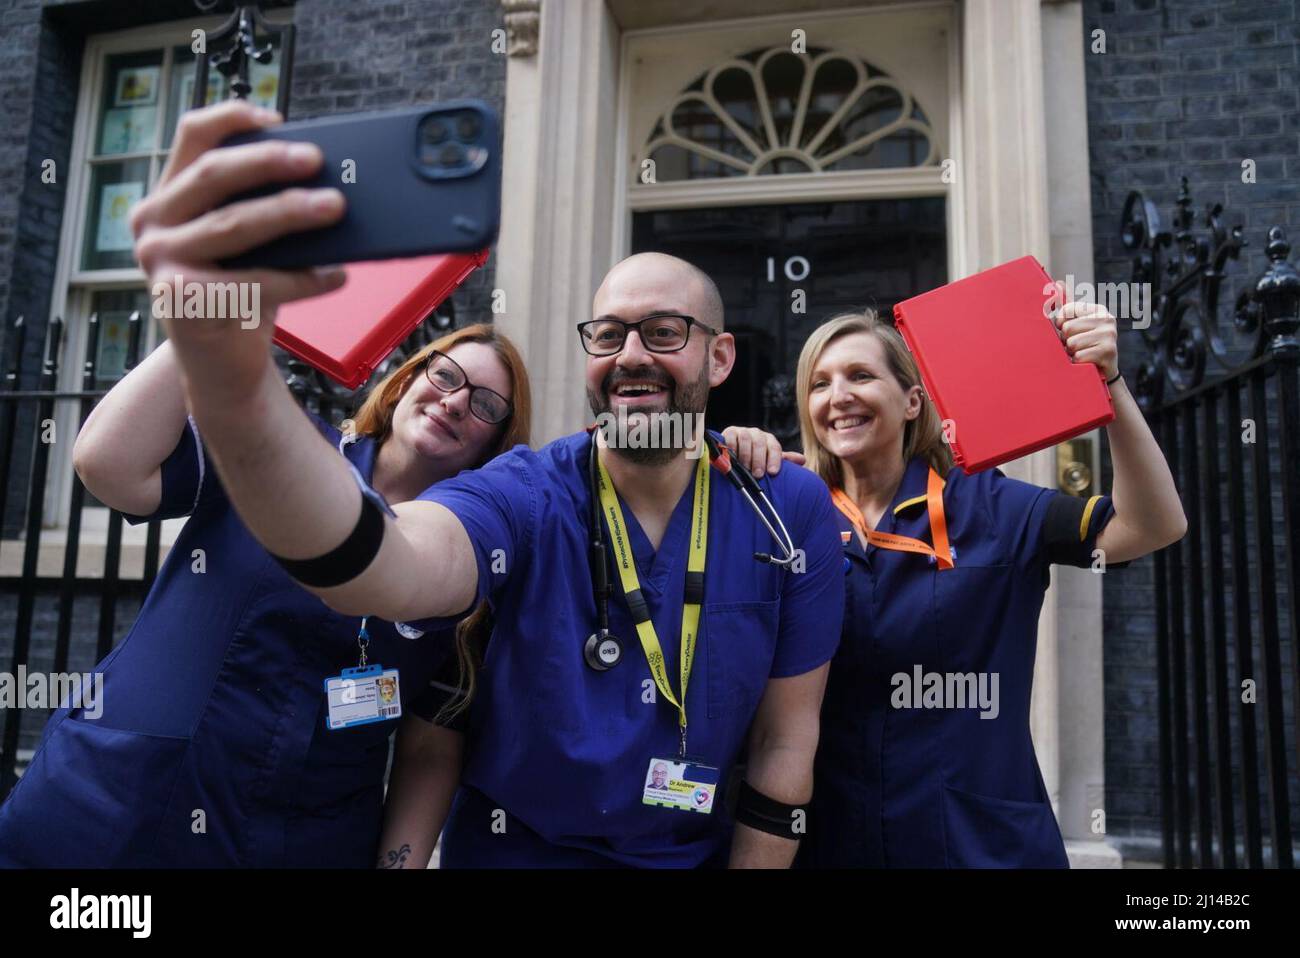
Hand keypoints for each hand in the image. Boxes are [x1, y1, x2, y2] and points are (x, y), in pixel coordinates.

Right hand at [130, 100, 347, 398]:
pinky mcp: (183, 303)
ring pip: (234, 225)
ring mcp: (162, 263)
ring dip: (291, 213)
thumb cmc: (240, 296)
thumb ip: (259, 209)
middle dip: (271, 163)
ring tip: (336, 208)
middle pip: (215, 176)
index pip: (191, 138)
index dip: (233, 119)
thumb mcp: (243, 246)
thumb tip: (323, 180)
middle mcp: (153, 224)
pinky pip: (256, 282)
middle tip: (318, 160)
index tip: (278, 118)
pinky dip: (303, 278)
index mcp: (167, 198)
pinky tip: (336, 275)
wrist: (221, 367)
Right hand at [720, 426, 804, 476]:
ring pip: (746, 440)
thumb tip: (802, 460)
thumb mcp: (768, 460)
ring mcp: (743, 431)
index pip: (774, 447)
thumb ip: (783, 460)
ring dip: (746, 455)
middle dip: (759, 460)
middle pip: (760, 443)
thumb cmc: (753, 459)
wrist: (733, 452)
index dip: (774, 460)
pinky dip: (732, 448)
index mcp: (769, 440)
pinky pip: (731, 438)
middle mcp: (757, 434)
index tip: (772, 472)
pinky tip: (732, 459)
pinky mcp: (729, 432)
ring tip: (745, 468)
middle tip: (758, 474)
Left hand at [1051, 288, 1118, 380]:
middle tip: (1077, 346)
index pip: (1066, 310)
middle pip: (1067, 328)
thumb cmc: (1085, 345)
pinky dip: (1077, 363)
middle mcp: (1108, 318)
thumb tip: (1057, 283)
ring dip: (1072, 353)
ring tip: (1082, 353)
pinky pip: (1078, 357)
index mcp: (1098, 309)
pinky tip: (1086, 362)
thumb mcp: (1075, 323)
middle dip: (1066, 341)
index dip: (1060, 324)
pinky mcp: (1109, 352)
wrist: (1103, 371)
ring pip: (1072, 343)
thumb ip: (1066, 305)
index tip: (1068, 331)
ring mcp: (1111, 335)